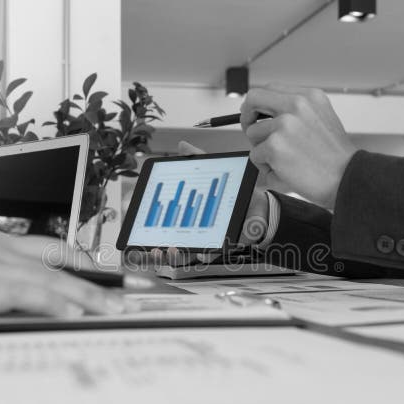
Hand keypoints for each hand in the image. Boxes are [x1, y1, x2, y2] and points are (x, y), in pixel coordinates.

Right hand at [0, 233, 123, 318]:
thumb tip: (17, 303)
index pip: (50, 249)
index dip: (82, 263)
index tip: (105, 276)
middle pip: (60, 266)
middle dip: (95, 285)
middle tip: (123, 301)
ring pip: (52, 281)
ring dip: (86, 298)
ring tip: (112, 312)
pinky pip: (27, 294)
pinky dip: (54, 304)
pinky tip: (74, 315)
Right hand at [139, 141, 269, 264]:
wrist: (260, 205)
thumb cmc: (233, 193)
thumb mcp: (214, 174)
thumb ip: (198, 160)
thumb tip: (182, 146)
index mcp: (186, 217)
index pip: (163, 229)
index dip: (151, 239)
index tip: (143, 239)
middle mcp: (193, 233)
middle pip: (170, 249)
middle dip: (159, 254)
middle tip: (156, 249)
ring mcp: (206, 240)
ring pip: (186, 256)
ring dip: (175, 257)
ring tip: (171, 250)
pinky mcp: (222, 245)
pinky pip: (211, 255)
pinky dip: (205, 256)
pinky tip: (201, 254)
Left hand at [240, 85, 357, 209]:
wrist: (347, 179)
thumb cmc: (336, 158)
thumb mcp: (322, 120)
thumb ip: (297, 113)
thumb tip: (267, 114)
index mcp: (310, 96)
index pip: (271, 89)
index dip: (259, 104)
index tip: (256, 114)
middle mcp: (297, 105)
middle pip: (253, 98)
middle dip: (247, 116)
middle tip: (251, 131)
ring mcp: (284, 124)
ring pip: (253, 134)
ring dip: (263, 150)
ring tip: (285, 162)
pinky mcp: (275, 146)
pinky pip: (255, 156)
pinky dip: (266, 168)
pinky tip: (286, 172)